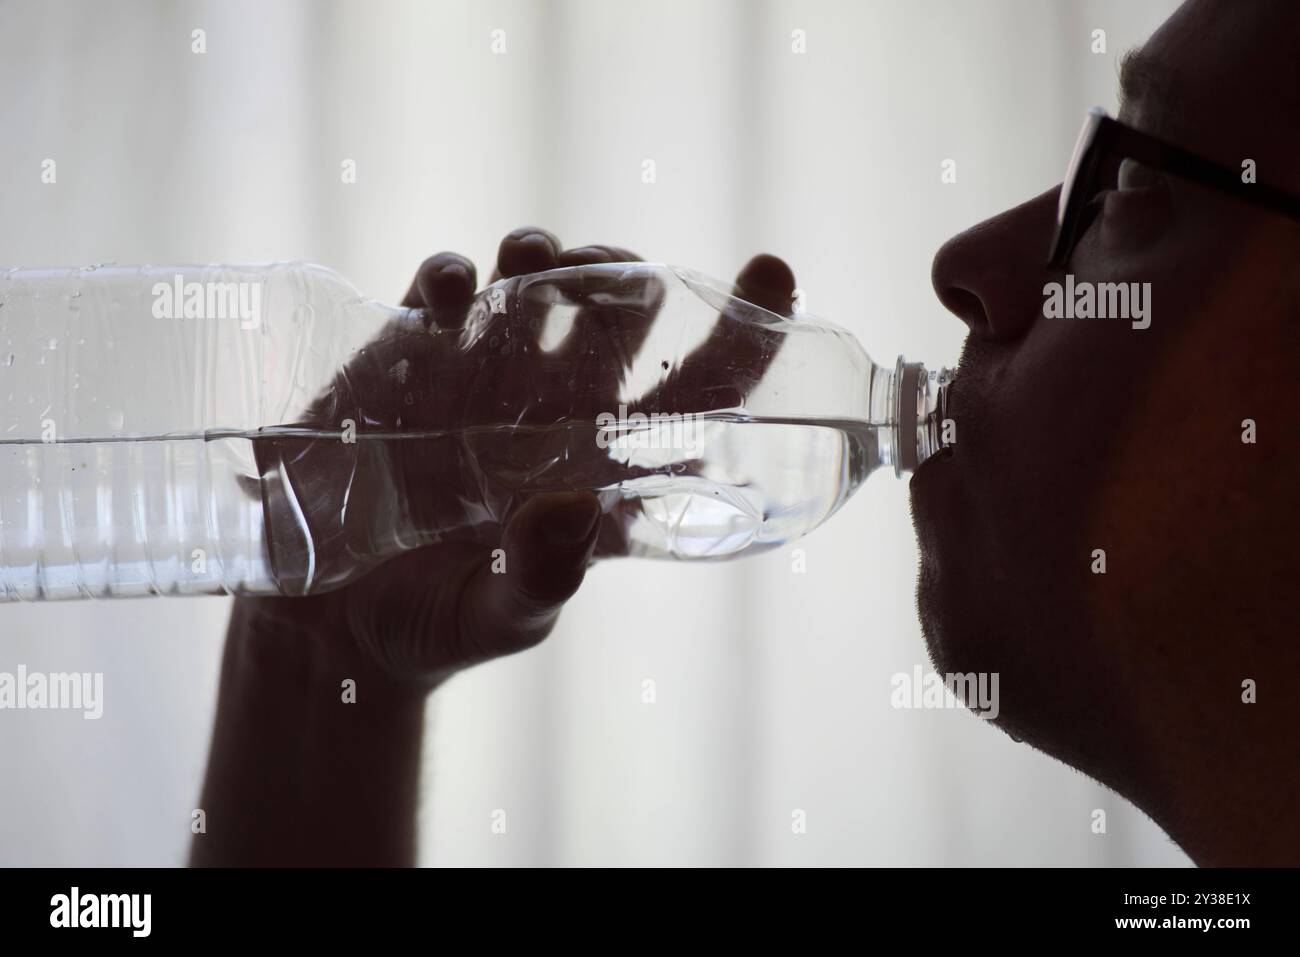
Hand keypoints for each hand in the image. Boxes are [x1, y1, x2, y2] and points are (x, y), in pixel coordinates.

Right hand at [193, 228, 796, 865]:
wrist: (334, 624)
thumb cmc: (441, 623)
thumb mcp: (503, 618)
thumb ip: (543, 577)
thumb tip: (571, 509)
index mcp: (605, 462)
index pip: (696, 389)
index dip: (744, 332)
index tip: (774, 271)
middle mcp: (554, 407)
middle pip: (617, 317)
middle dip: (630, 280)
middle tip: (630, 279)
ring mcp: (482, 374)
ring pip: (534, 286)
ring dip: (547, 260)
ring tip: (540, 263)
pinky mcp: (407, 360)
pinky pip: (439, 296)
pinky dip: (450, 278)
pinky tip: (456, 291)